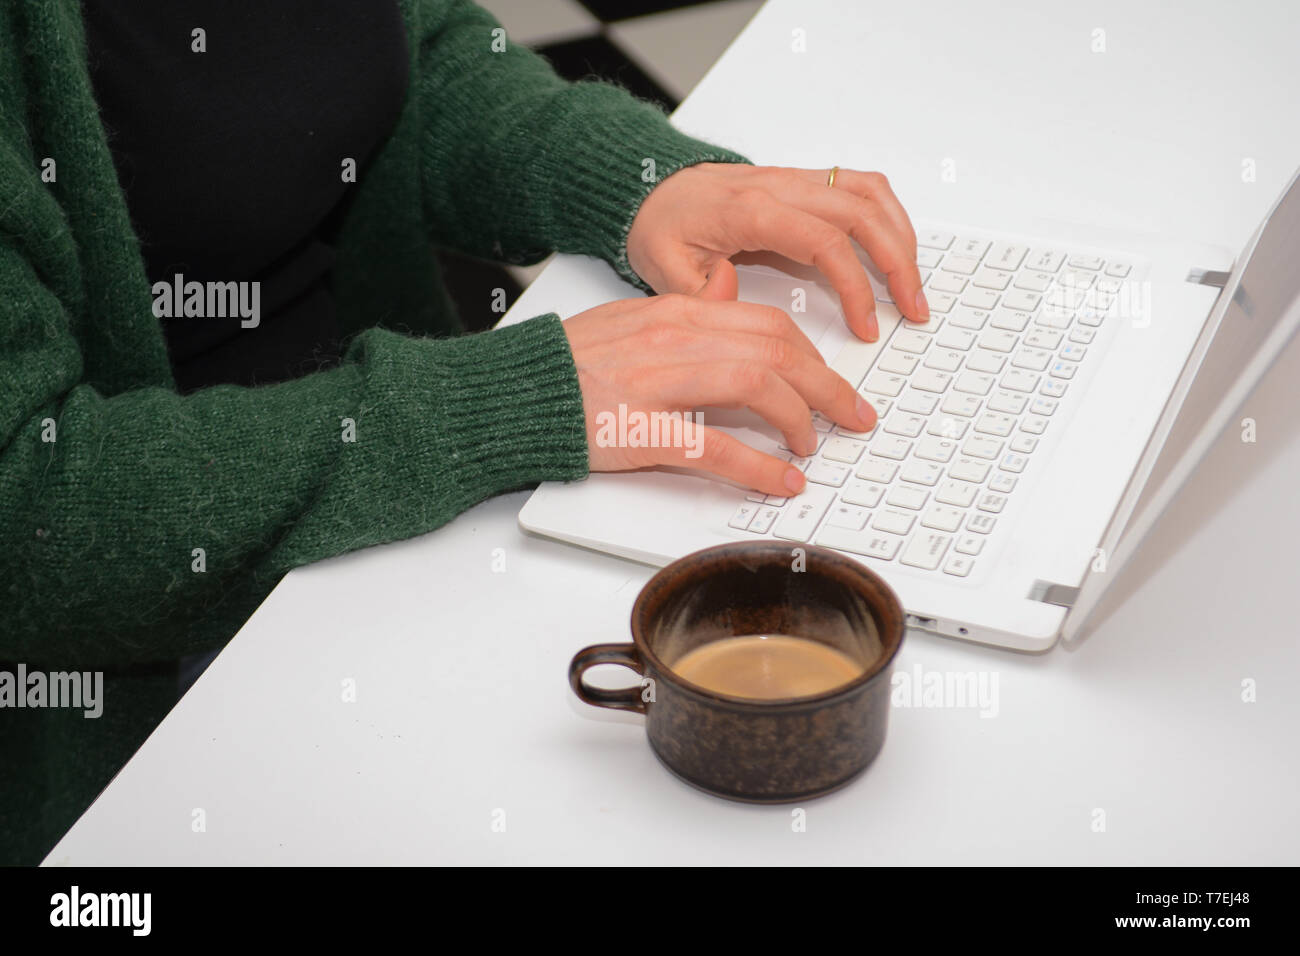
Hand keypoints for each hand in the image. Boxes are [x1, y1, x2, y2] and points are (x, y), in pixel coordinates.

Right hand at [564, 261, 876, 496]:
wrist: (512, 392)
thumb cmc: (566, 364)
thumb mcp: (630, 319)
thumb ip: (684, 311)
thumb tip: (730, 293)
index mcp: (675, 312)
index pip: (766, 323)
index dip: (813, 356)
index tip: (833, 381)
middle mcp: (674, 339)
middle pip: (776, 349)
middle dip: (827, 385)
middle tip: (854, 416)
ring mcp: (658, 384)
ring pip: (756, 386)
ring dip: (799, 418)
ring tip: (813, 446)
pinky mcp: (641, 431)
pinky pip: (715, 446)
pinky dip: (758, 467)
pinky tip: (781, 481)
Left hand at [626, 163, 928, 341]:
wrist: (652, 188)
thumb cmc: (661, 227)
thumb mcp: (663, 267)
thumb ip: (697, 290)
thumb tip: (730, 300)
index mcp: (751, 210)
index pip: (824, 241)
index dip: (854, 285)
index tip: (865, 325)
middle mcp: (781, 187)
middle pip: (861, 213)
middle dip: (897, 263)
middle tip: (913, 308)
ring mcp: (796, 181)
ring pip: (870, 193)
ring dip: (901, 236)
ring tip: (914, 284)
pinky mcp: (804, 183)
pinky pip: (861, 186)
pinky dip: (888, 215)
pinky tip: (897, 248)